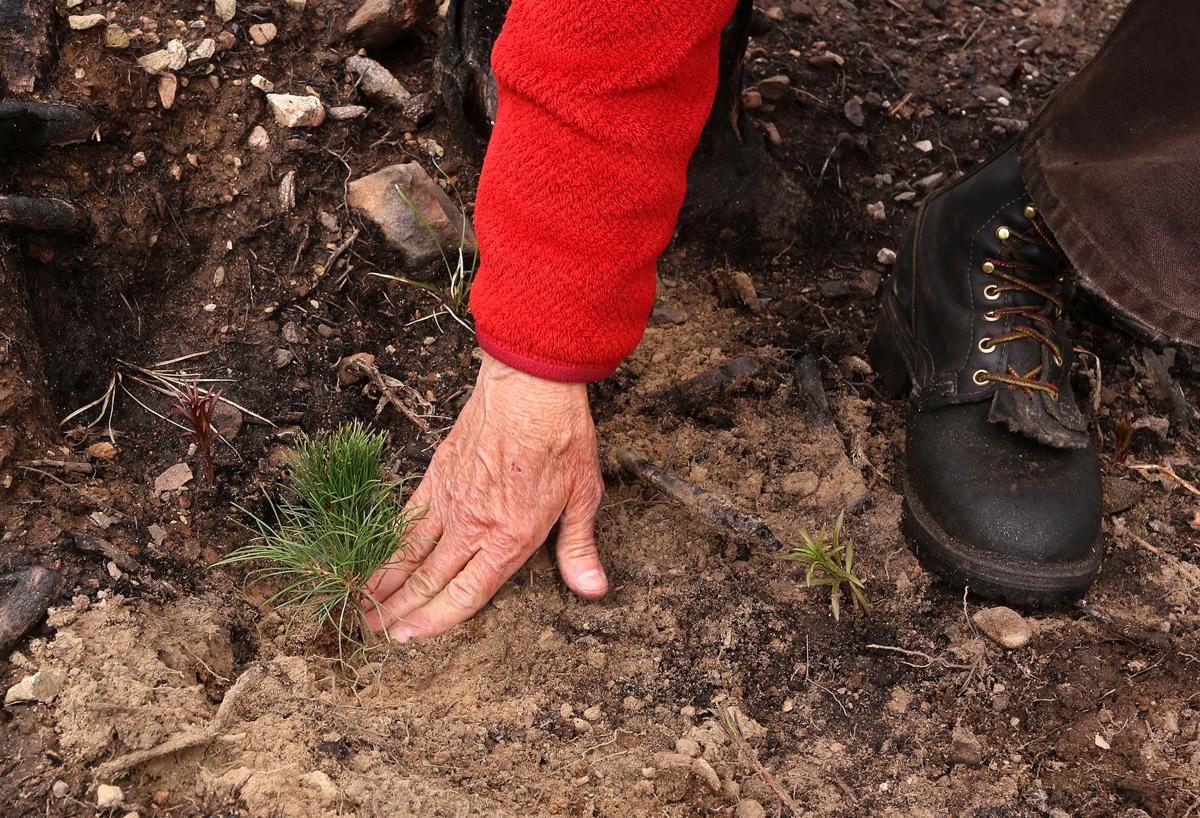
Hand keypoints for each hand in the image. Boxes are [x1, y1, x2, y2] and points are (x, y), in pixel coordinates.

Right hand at [363, 351, 608, 641]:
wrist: (530, 387)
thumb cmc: (561, 439)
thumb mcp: (584, 496)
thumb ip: (578, 548)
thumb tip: (592, 589)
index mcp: (511, 538)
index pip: (466, 594)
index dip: (436, 620)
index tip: (411, 638)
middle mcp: (474, 525)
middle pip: (430, 579)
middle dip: (401, 611)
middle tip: (377, 634)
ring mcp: (451, 499)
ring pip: (409, 551)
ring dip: (385, 582)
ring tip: (363, 606)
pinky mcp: (437, 474)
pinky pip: (406, 516)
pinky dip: (388, 540)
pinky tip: (374, 555)